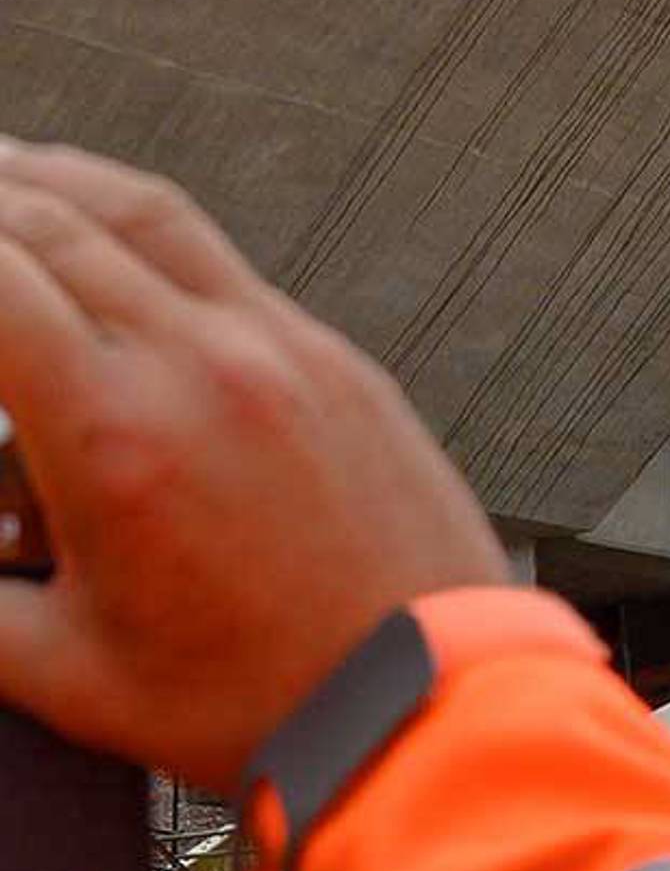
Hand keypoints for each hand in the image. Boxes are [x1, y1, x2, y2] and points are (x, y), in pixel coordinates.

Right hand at [0, 143, 507, 789]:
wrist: (428, 700)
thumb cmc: (265, 699)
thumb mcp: (68, 674)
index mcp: (118, 433)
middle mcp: (201, 362)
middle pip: (57, 222)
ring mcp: (279, 346)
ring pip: (148, 212)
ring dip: (62, 178)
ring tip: (11, 170)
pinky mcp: (335, 357)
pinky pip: (224, 258)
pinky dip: (150, 226)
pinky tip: (123, 238)